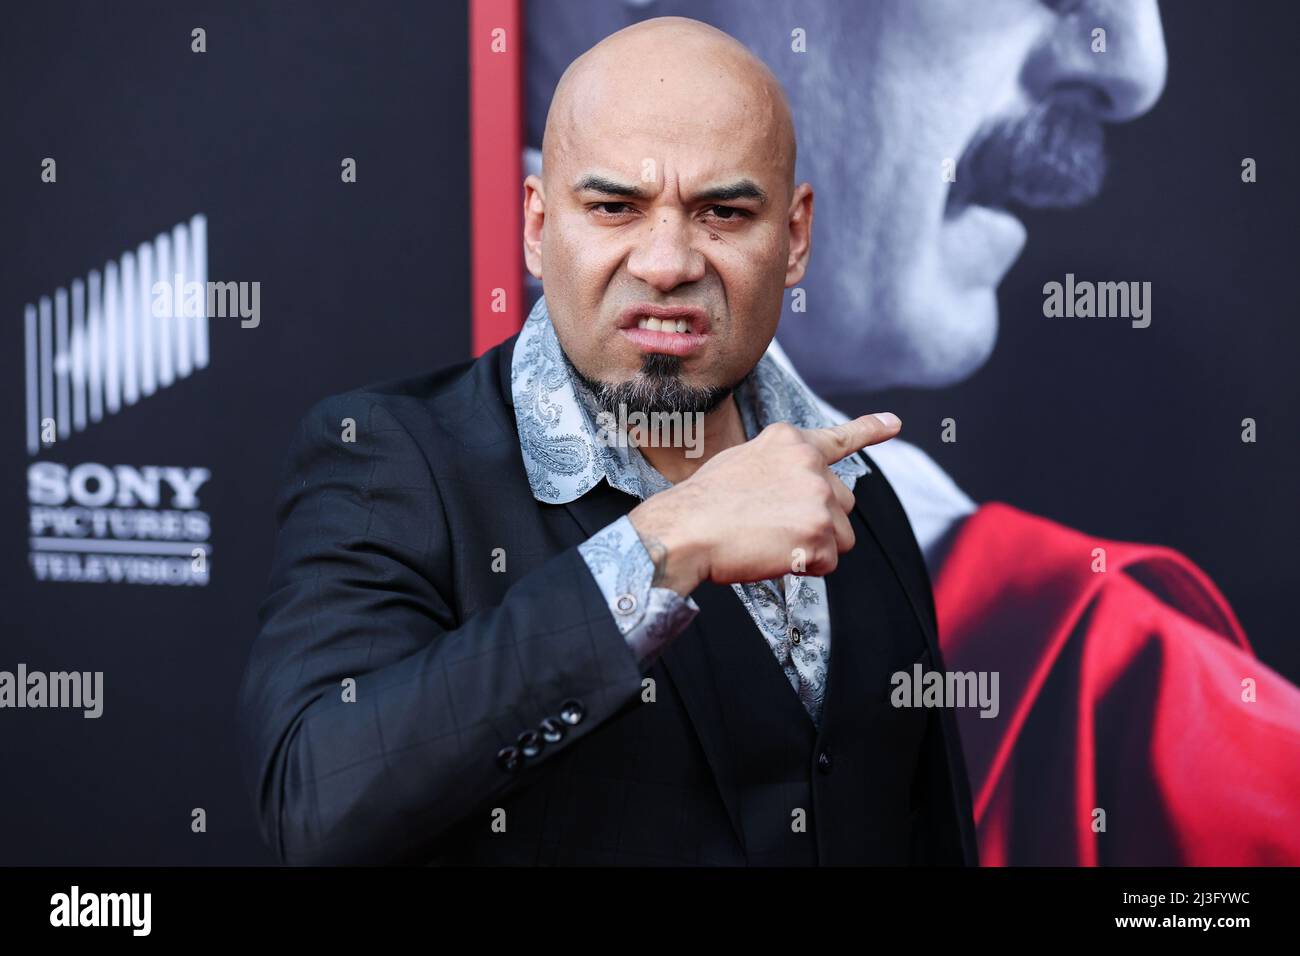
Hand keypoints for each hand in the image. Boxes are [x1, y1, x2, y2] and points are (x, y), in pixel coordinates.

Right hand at [626, 413, 900, 594]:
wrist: (686, 529)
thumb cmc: (703, 504)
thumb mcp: (742, 462)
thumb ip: (779, 468)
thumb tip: (794, 494)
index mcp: (789, 441)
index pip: (840, 437)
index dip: (871, 430)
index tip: (895, 424)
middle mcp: (811, 463)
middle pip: (842, 502)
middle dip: (819, 520)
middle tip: (774, 526)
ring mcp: (819, 496)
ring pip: (841, 535)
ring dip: (814, 545)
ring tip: (772, 540)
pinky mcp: (821, 532)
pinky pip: (828, 562)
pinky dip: (806, 566)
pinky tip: (774, 554)